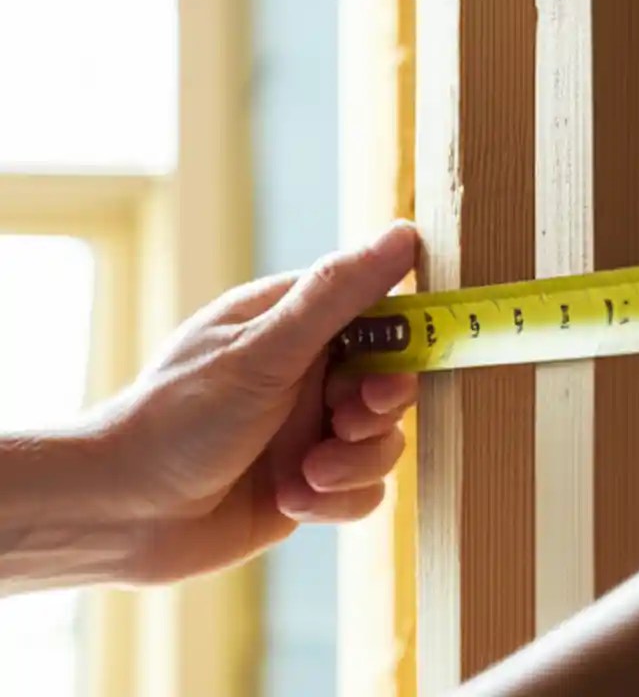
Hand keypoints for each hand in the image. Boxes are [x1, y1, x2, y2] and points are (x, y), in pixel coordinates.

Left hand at [94, 222, 418, 582]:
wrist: (122, 516)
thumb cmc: (179, 418)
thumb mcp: (265, 349)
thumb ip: (338, 295)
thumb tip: (403, 235)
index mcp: (293, 324)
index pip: (379, 312)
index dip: (404, 339)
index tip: (402, 363)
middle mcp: (306, 374)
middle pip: (392, 383)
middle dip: (378, 410)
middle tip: (348, 419)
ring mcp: (309, 431)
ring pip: (385, 443)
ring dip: (354, 463)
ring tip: (308, 474)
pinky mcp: (312, 485)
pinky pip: (364, 492)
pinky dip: (336, 501)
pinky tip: (291, 501)